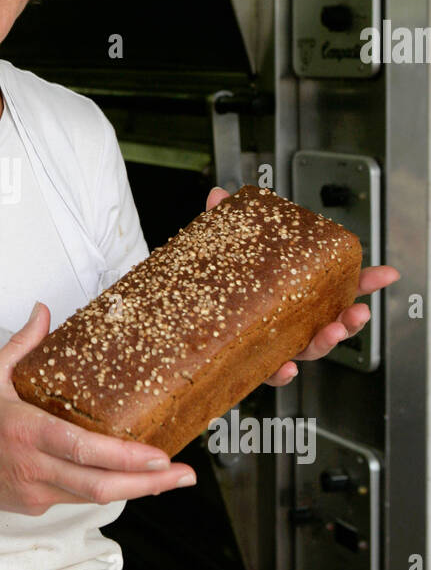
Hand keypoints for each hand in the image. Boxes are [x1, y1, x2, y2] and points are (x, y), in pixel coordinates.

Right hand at [0, 301, 195, 516]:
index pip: (83, 450)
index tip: (159, 455)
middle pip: (100, 486)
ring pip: (93, 497)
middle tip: (183, 474)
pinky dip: (105, 487)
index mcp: (24, 432)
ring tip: (170, 479)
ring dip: (136, 489)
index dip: (125, 458)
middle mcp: (33, 467)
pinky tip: (129, 478)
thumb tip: (44, 311)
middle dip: (148, 483)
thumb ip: (23, 345)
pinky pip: (76, 497)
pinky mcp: (34, 504)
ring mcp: (35, 491)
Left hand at [204, 186, 400, 385]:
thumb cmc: (214, 286)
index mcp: (295, 294)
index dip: (363, 282)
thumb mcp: (222, 253)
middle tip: (358, 311)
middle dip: (350, 318)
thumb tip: (219, 195)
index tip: (386, 274)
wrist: (184, 319)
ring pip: (310, 349)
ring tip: (332, 331)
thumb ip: (224, 225)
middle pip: (331, 322)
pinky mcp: (253, 365)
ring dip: (325, 342)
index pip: (335, 287)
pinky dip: (282, 372)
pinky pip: (272, 374)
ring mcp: (275, 345)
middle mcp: (291, 322)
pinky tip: (287, 366)